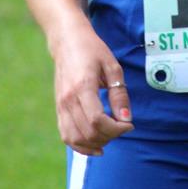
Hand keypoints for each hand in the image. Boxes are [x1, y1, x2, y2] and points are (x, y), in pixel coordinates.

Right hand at [53, 29, 132, 156]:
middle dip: (109, 136)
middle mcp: (68, 99)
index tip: (129, 124)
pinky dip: (80, 146)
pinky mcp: (58, 109)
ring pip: (75, 138)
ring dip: (95, 144)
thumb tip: (126, 119)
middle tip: (122, 127)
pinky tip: (95, 146)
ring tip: (110, 136)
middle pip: (88, 132)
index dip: (116, 128)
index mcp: (82, 86)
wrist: (67, 42)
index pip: (97, 120)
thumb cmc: (92, 51)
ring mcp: (60, 106)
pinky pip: (66, 136)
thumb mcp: (112, 67)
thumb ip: (119, 94)